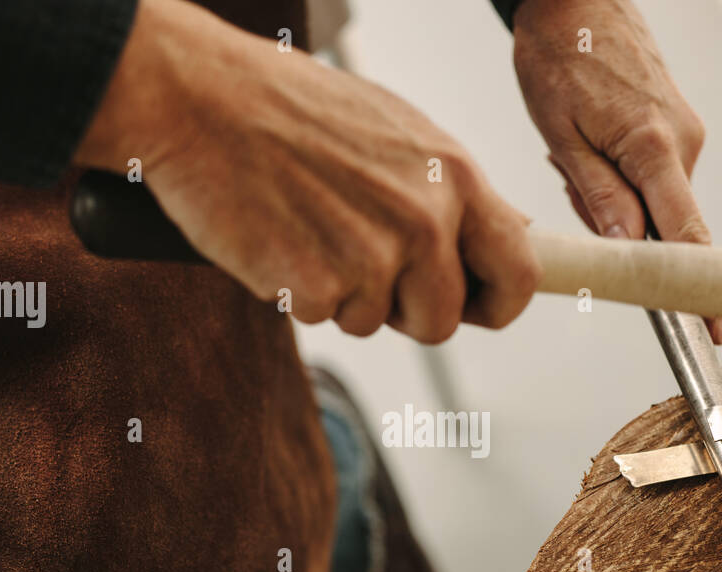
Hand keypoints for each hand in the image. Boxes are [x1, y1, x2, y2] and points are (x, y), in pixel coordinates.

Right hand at [75, 0, 541, 341]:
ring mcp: (372, 258)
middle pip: (442, 320)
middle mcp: (425, 220)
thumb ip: (452, 190)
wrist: (202, 98)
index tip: (475, 308)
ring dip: (343, 294)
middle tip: (362, 265)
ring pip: (375, 322)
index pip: (519, 271)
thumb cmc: (296, 110)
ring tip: (309, 228)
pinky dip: (298, 291)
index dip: (496, 303)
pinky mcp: (317, 287)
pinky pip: (322, 317)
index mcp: (456, 176)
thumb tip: (511, 232)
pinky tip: (279, 237)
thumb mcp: (401, 133)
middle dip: (406, 310)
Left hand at [511, 0, 721, 342]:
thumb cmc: (562, 56)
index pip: (686, 236)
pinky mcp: (679, 127)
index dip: (697, 289)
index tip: (711, 329)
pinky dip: (622, 175)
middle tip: (571, 177)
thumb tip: (627, 251)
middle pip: (663, 223)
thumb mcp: (563, 135)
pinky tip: (591, 142)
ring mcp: (687, 133)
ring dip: (614, 197)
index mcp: (655, 147)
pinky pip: (654, 176)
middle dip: (620, 227)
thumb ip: (599, 198)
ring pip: (654, 200)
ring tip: (574, 148)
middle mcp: (684, 142)